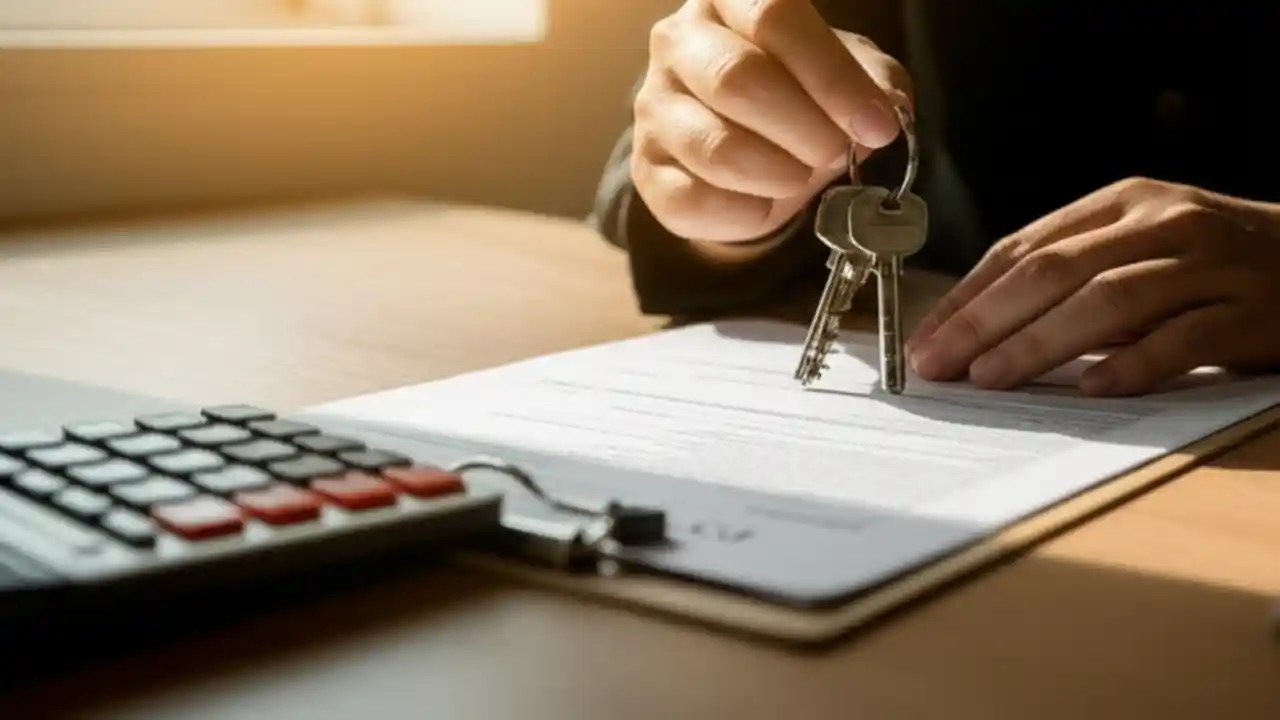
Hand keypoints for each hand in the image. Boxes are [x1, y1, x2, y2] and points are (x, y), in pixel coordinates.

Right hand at [631, 0, 912, 243]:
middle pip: (739, 79)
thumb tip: (882, 114)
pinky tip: (766, 202)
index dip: (832, 77)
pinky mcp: (645, 170)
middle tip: (835, 153)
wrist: (744, 146)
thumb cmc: (797, 94)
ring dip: (779, 175)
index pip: (775, 18)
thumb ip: (872, 84)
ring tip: (801, 177)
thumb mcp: (845, 73)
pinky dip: (747, 214)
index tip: (875, 126)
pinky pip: (693, 201)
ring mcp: (654, 107)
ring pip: (717, 147)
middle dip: (806, 129)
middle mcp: (679, 41)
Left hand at [907, 177, 1279, 395]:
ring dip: (1039, 342)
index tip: (925, 337)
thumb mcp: (1138, 248)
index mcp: (1123, 203)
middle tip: (938, 363)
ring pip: (1109, 301)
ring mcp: (1209, 265)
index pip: (1025, 246)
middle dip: (985, 320)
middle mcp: (1162, 224)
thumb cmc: (1209, 262)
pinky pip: (1182, 340)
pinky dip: (1132, 364)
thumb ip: (1072, 278)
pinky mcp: (1251, 313)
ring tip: (990, 377)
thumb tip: (979, 331)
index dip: (969, 295)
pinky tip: (1091, 388)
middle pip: (1055, 270)